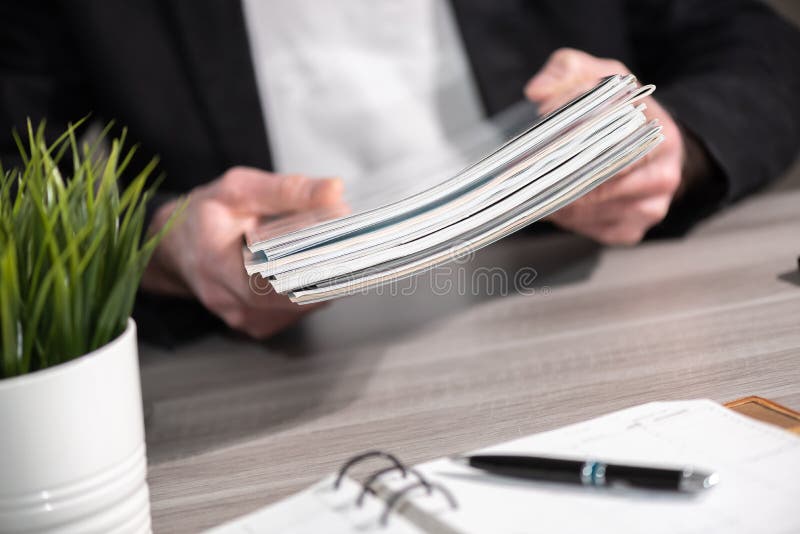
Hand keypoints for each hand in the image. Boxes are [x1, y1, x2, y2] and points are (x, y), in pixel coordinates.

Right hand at [142, 167, 343, 337]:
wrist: (177, 246)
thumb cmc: (206, 216)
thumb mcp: (240, 189)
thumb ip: (287, 190)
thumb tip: (333, 191)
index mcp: (219, 266)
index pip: (278, 280)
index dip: (316, 265)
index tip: (339, 245)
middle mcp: (230, 301)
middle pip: (296, 297)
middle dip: (324, 270)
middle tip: (340, 243)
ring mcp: (243, 319)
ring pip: (301, 308)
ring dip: (318, 281)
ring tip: (319, 251)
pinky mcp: (256, 326)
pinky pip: (295, 313)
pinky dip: (307, 292)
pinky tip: (303, 269)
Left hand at [524, 48, 684, 244]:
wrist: (650, 145)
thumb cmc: (622, 111)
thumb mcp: (603, 77)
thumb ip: (569, 71)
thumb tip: (538, 92)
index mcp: (660, 137)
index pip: (609, 146)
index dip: (570, 145)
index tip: (541, 143)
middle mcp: (662, 177)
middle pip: (598, 186)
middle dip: (559, 179)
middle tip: (526, 172)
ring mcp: (650, 209)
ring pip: (590, 213)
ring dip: (558, 202)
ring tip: (534, 185)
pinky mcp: (632, 231)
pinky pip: (591, 230)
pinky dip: (568, 219)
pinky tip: (555, 203)